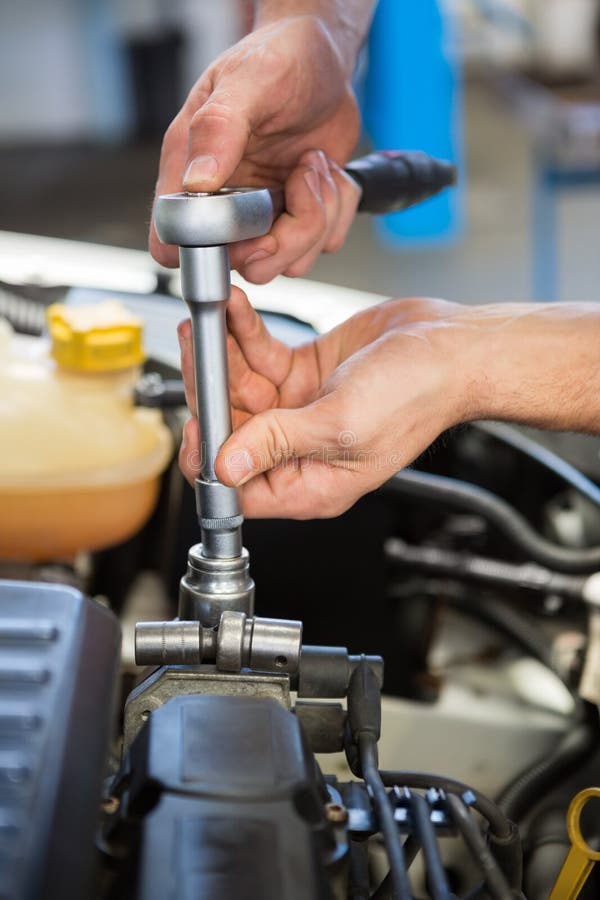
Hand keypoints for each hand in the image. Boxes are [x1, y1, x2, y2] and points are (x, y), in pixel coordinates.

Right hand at [150, 16, 361, 282]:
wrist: (321, 56)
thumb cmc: (275, 59)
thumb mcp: (246, 82)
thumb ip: (218, 129)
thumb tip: (197, 182)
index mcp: (191, 174)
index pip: (175, 244)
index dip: (206, 257)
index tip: (246, 234)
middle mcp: (226, 203)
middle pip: (249, 265)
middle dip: (287, 235)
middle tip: (300, 181)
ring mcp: (265, 215)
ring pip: (293, 260)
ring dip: (319, 214)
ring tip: (313, 163)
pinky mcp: (301, 216)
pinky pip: (326, 242)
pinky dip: (339, 208)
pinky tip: (327, 169)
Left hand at [178, 289, 473, 517]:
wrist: (451, 347)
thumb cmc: (417, 395)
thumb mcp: (340, 425)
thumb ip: (277, 443)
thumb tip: (225, 468)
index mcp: (309, 483)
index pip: (239, 487)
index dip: (210, 459)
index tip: (194, 421)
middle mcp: (299, 451)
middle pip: (232, 430)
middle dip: (208, 391)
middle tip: (192, 353)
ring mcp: (299, 410)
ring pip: (240, 388)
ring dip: (219, 355)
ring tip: (203, 323)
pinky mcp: (303, 373)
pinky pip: (261, 356)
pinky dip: (244, 333)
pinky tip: (233, 310)